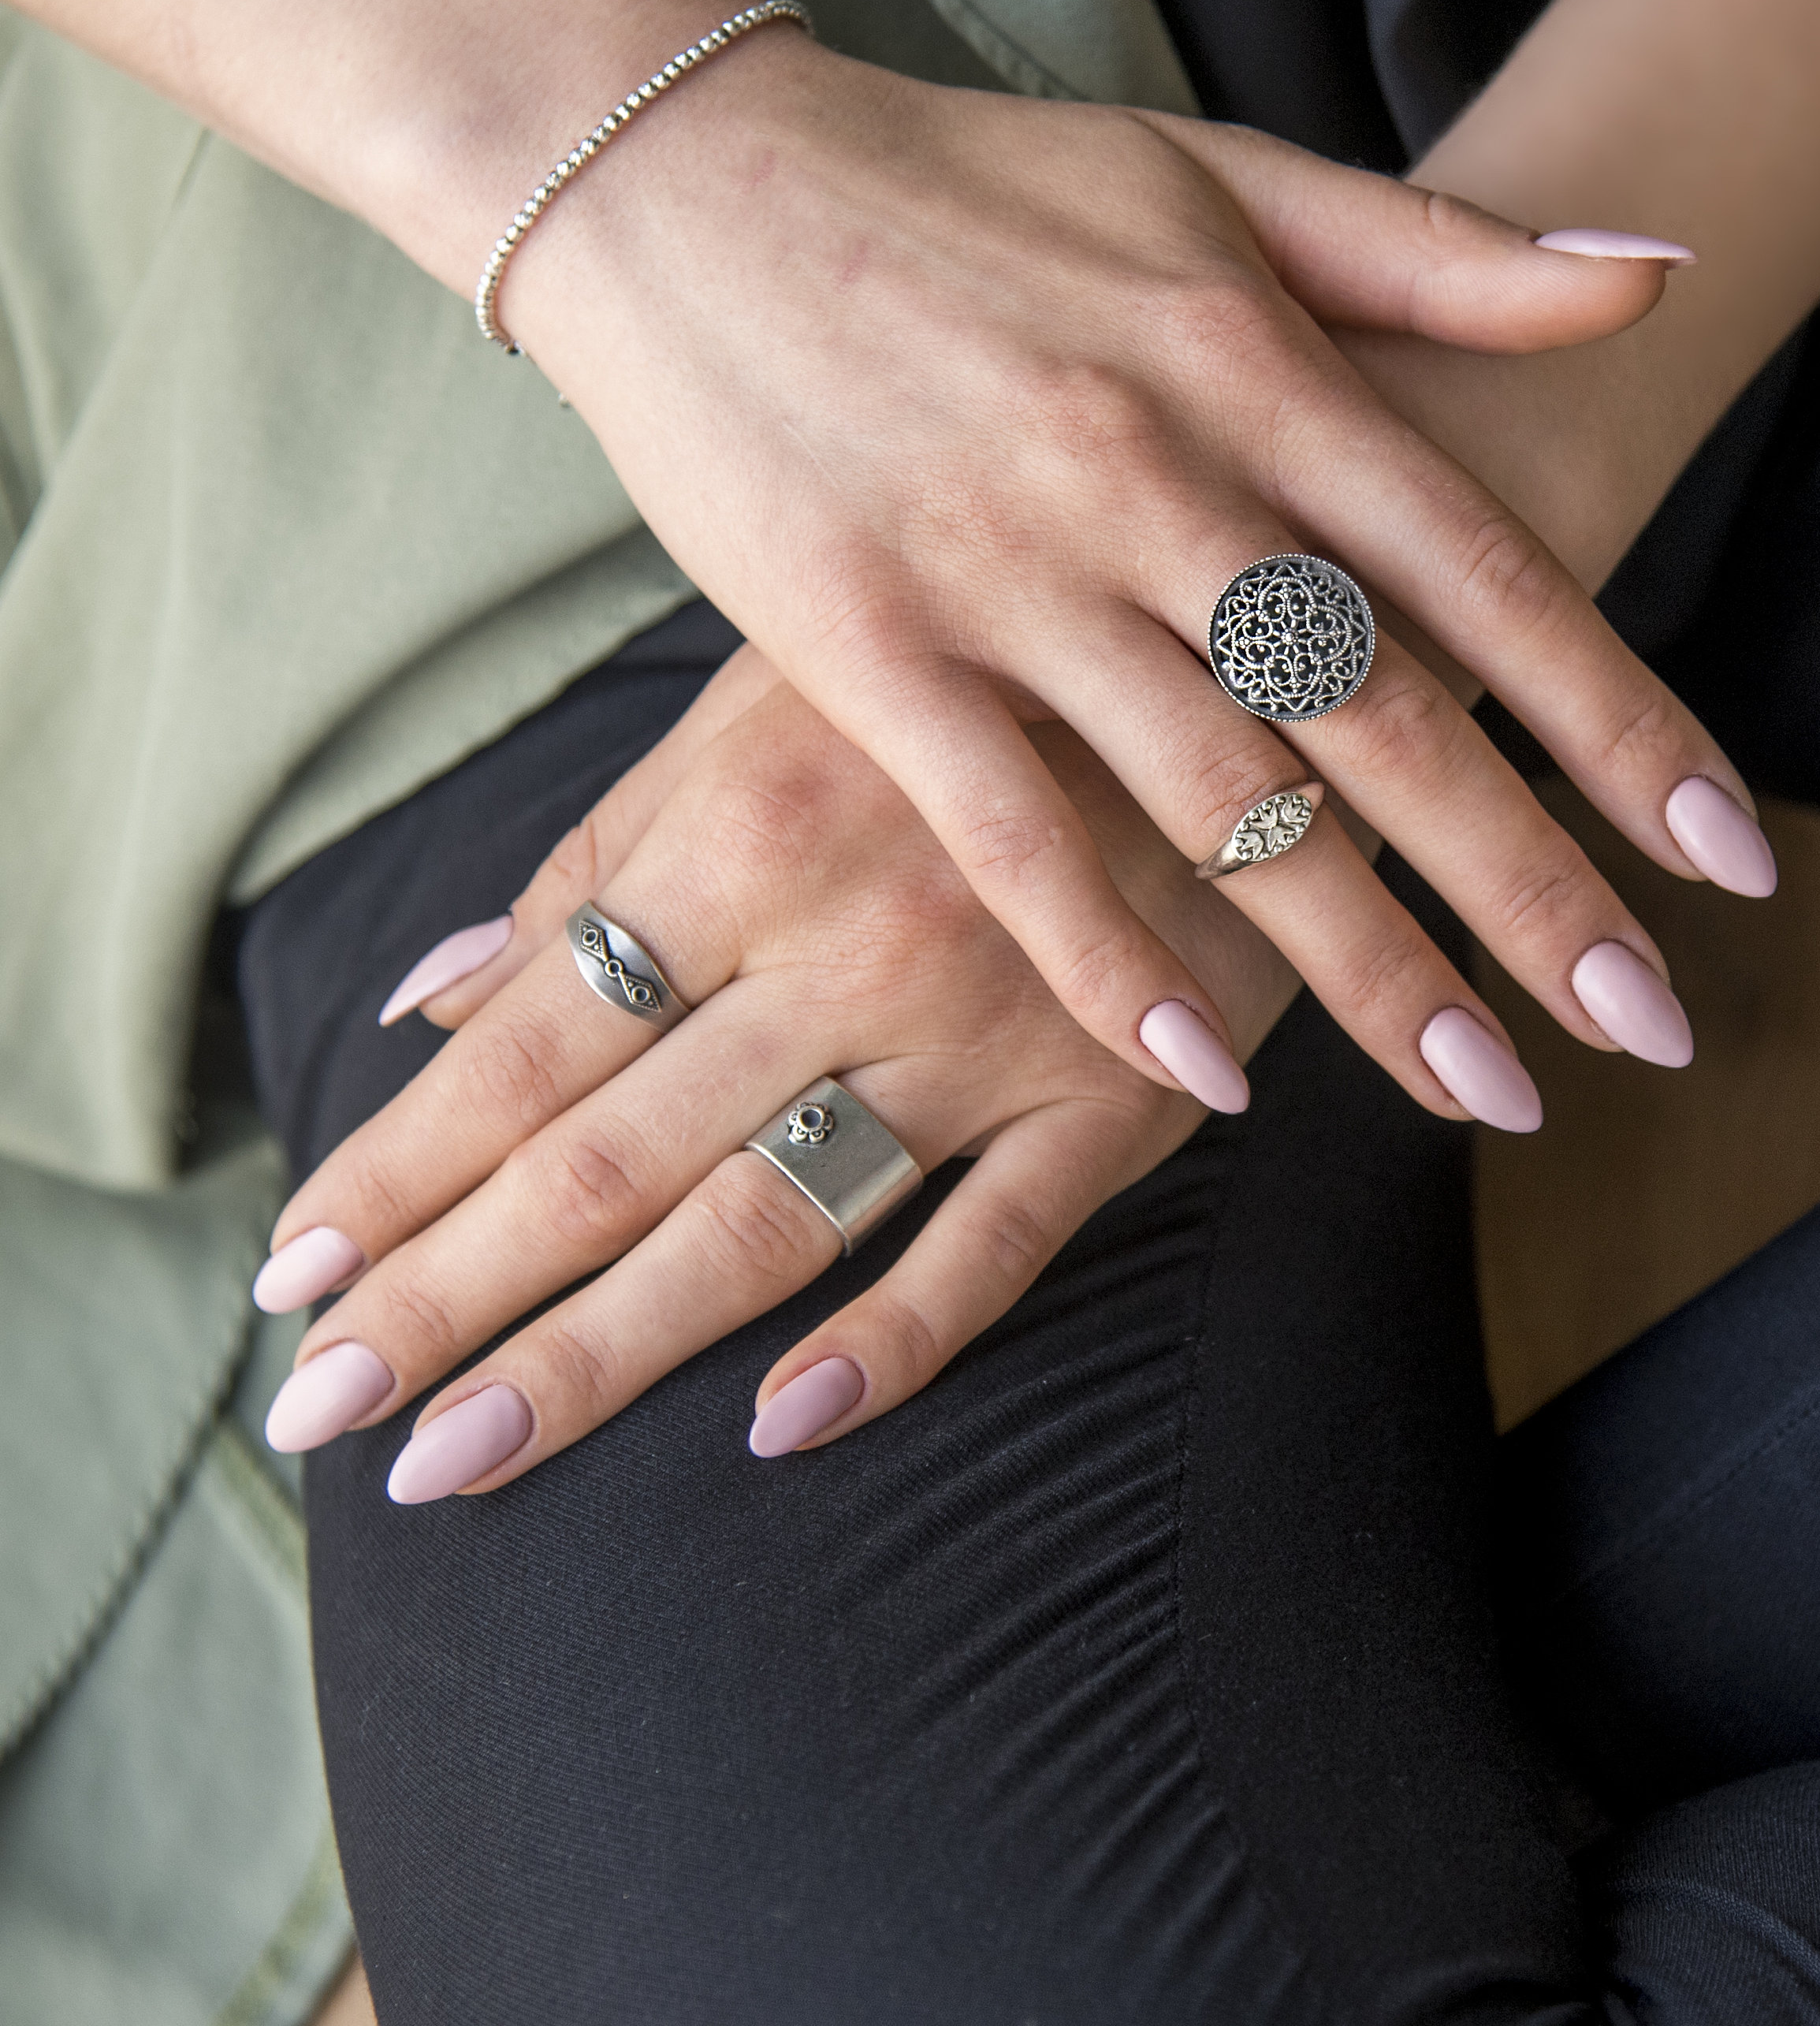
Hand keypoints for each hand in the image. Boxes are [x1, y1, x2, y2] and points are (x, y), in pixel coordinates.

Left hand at [253, 646, 1349, 1492]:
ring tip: (458, 1462)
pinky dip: (893, 1337)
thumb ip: (604, 858)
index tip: (285, 1281)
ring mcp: (985, 1031)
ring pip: (764, 1223)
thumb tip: (428, 1000)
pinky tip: (780, 1426)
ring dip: (600, 1356)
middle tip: (319, 1417)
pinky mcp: (1116, 1093)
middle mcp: (844, 946)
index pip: (525, 1049)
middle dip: (446, 1299)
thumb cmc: (978, 668)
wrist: (1251, 641)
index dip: (394, 1171)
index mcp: (745, 835)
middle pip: (605, 1161)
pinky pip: (995, 1241)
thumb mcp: (773, 709)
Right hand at [503, 42, 1773, 1114]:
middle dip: (1534, 886)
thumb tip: (1661, 267)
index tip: (1727, 861)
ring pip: (1223, 801)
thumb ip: (1440, 251)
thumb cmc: (971, 190)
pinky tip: (1206, 1069)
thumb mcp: (1220, 174)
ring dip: (1363, 963)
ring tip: (1487, 1093)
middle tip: (1652, 1031)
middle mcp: (1154, 475)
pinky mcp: (866, 647)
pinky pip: (1013, 834)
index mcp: (1256, 366)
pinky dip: (1109, 955)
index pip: (1484, 572)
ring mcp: (1007, 570)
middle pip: (1384, 715)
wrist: (690, 179)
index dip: (1621, 723)